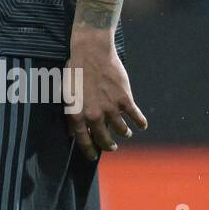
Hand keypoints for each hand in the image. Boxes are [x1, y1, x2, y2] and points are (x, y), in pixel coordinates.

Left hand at [65, 29, 147, 160]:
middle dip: (109, 146)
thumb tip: (71, 131)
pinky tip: (141, 125)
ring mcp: (111, 108)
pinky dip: (140, 122)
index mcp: (77, 114)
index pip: (84, 141)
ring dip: (125, 133)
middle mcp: (94, 115)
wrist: (91, 52)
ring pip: (122, 131)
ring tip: (126, 133)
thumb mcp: (66, 94)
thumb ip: (71, 113)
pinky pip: (136, 117)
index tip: (93, 156)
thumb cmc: (75, 71)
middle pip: (105, 139)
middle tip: (112, 148)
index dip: (89, 151)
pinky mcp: (125, 99)